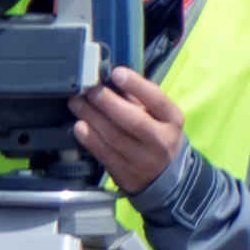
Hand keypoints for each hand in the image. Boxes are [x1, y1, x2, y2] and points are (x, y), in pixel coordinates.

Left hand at [69, 67, 185, 195]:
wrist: (165, 176)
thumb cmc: (158, 135)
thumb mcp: (160, 116)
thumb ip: (139, 99)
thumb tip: (111, 80)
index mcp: (172, 120)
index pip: (157, 100)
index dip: (136, 85)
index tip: (117, 73)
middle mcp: (160, 140)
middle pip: (133, 120)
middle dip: (108, 102)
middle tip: (91, 90)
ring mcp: (142, 159)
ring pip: (114, 137)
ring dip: (92, 117)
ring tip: (78, 104)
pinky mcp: (125, 173)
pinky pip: (104, 154)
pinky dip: (89, 139)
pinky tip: (79, 126)